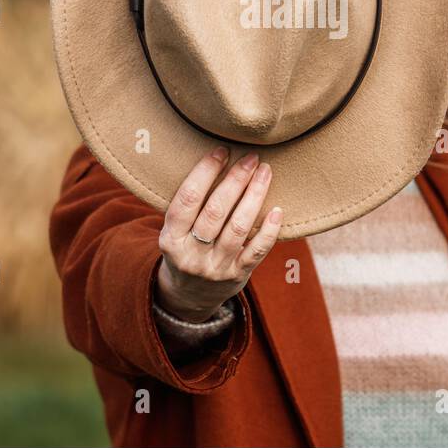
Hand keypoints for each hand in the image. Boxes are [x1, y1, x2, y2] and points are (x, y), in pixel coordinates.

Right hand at [155, 147, 282, 322]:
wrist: (188, 297)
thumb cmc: (186, 249)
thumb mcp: (174, 232)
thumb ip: (189, 206)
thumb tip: (220, 158)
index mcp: (170, 239)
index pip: (187, 199)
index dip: (205, 172)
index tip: (222, 150)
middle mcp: (191, 255)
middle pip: (216, 211)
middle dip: (236, 180)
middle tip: (251, 158)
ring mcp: (215, 268)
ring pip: (238, 227)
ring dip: (254, 196)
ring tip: (265, 172)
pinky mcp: (237, 276)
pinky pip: (256, 251)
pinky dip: (268, 230)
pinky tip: (277, 210)